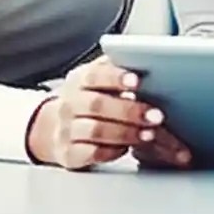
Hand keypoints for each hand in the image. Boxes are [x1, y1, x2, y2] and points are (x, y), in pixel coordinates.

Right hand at [26, 56, 190, 170]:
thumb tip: (149, 58)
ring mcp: (66, 130)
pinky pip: (91, 154)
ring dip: (126, 133)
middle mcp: (69, 103)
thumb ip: (120, 69)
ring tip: (150, 134)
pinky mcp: (68, 154)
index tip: (137, 81)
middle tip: (156, 116)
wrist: (56, 126)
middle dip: (129, 111)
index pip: (94, 75)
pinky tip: (128, 147)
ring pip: (95, 131)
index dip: (116, 78)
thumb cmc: (91, 98)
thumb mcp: (100, 79)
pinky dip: (112, 151)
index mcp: (79, 80)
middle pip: (96, 105)